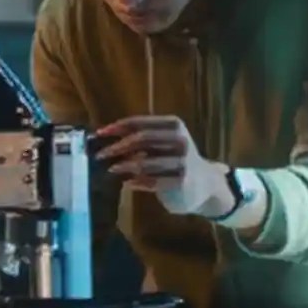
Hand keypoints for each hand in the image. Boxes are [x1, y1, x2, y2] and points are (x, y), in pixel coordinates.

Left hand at [94, 115, 234, 216]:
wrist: (207, 185)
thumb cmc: (177, 160)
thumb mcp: (164, 143)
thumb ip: (142, 139)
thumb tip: (106, 136)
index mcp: (174, 125)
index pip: (141, 122)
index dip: (118, 126)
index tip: (100, 133)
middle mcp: (181, 140)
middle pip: (143, 139)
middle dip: (118, 146)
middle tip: (100, 155)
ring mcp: (183, 161)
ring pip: (145, 162)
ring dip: (124, 166)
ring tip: (111, 169)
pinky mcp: (182, 182)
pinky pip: (152, 181)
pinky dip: (137, 182)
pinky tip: (127, 183)